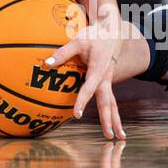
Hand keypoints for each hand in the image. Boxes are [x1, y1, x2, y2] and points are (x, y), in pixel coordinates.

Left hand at [46, 12, 126, 140]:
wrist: (112, 30)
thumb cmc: (94, 35)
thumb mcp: (78, 41)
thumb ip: (63, 52)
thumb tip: (46, 63)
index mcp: (99, 70)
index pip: (88, 88)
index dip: (82, 101)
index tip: (76, 114)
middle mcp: (106, 78)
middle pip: (108, 102)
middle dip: (108, 119)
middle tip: (109, 136)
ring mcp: (108, 81)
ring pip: (112, 103)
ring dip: (116, 120)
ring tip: (120, 137)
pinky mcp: (107, 81)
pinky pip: (110, 99)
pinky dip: (112, 112)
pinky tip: (113, 123)